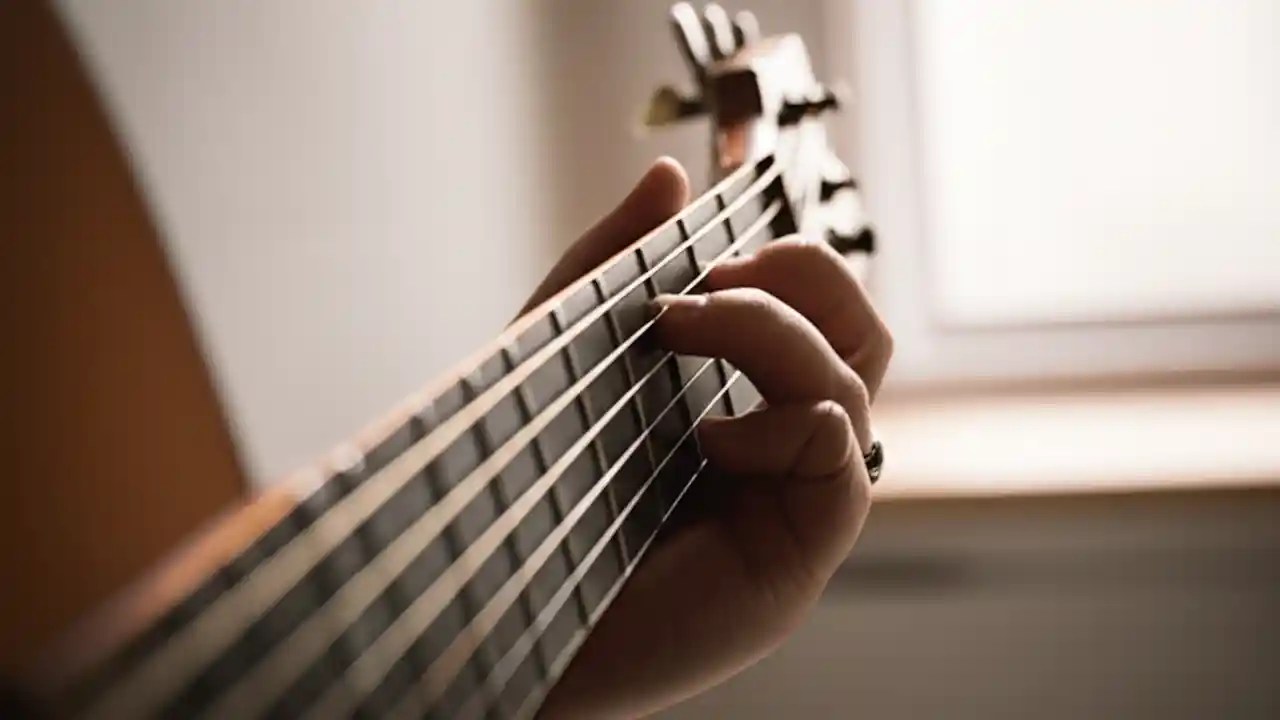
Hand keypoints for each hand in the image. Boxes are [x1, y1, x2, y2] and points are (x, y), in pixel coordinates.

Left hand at [523, 159, 891, 718]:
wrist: (484, 615)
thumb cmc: (518, 491)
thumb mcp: (557, 352)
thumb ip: (608, 265)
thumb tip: (674, 174)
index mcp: (739, 412)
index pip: (818, 319)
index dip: (790, 262)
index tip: (709, 245)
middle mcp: (778, 459)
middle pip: (864, 338)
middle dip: (804, 275)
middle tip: (712, 277)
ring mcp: (791, 511)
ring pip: (851, 384)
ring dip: (767, 330)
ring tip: (675, 329)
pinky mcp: (793, 559)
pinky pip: (839, 454)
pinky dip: (777, 419)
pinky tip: (704, 438)